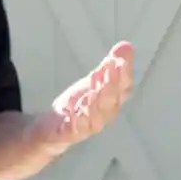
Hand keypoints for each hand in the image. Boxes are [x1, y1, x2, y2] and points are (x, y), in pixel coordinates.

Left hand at [36, 41, 134, 155]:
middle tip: (111, 65)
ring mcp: (86, 126)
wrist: (54, 132)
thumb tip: (126, 45)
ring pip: (96, 115)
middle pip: (111, 100)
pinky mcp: (67, 134)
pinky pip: (75, 129)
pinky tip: (76, 112)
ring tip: (95, 83)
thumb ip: (109, 66)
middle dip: (111, 82)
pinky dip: (77, 121)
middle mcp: (103, 115)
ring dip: (97, 100)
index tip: (121, 56)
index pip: (123, 87)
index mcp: (111, 101)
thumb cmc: (79, 105)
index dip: (123, 72)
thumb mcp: (94, 83)